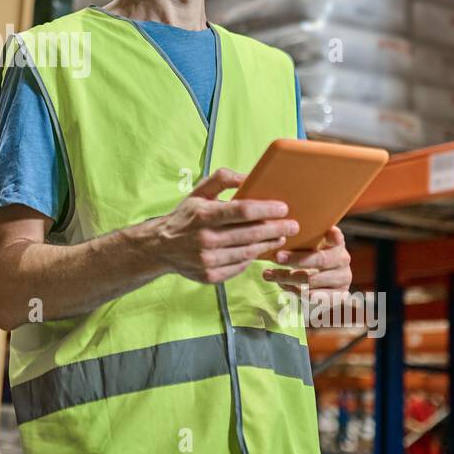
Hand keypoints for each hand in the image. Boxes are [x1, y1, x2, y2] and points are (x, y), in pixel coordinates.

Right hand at [147, 168, 298, 284]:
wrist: (160, 247)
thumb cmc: (185, 216)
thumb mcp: (198, 192)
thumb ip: (222, 179)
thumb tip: (248, 176)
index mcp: (204, 215)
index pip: (243, 211)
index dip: (266, 209)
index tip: (283, 208)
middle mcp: (206, 239)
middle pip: (251, 234)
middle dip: (276, 228)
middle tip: (293, 225)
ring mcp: (208, 260)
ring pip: (248, 252)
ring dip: (268, 244)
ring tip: (280, 236)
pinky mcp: (210, 276)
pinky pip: (239, 267)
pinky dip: (252, 258)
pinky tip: (259, 250)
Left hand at [261, 225, 351, 294]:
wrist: (321, 289)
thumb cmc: (309, 261)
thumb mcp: (309, 247)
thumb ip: (303, 238)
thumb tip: (279, 229)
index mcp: (336, 243)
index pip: (337, 237)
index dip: (333, 236)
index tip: (325, 234)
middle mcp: (343, 260)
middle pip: (319, 260)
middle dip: (295, 259)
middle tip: (276, 257)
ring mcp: (342, 279)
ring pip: (311, 280)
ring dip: (286, 277)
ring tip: (268, 274)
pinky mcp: (337, 296)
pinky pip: (312, 295)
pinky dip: (293, 290)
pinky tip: (282, 285)